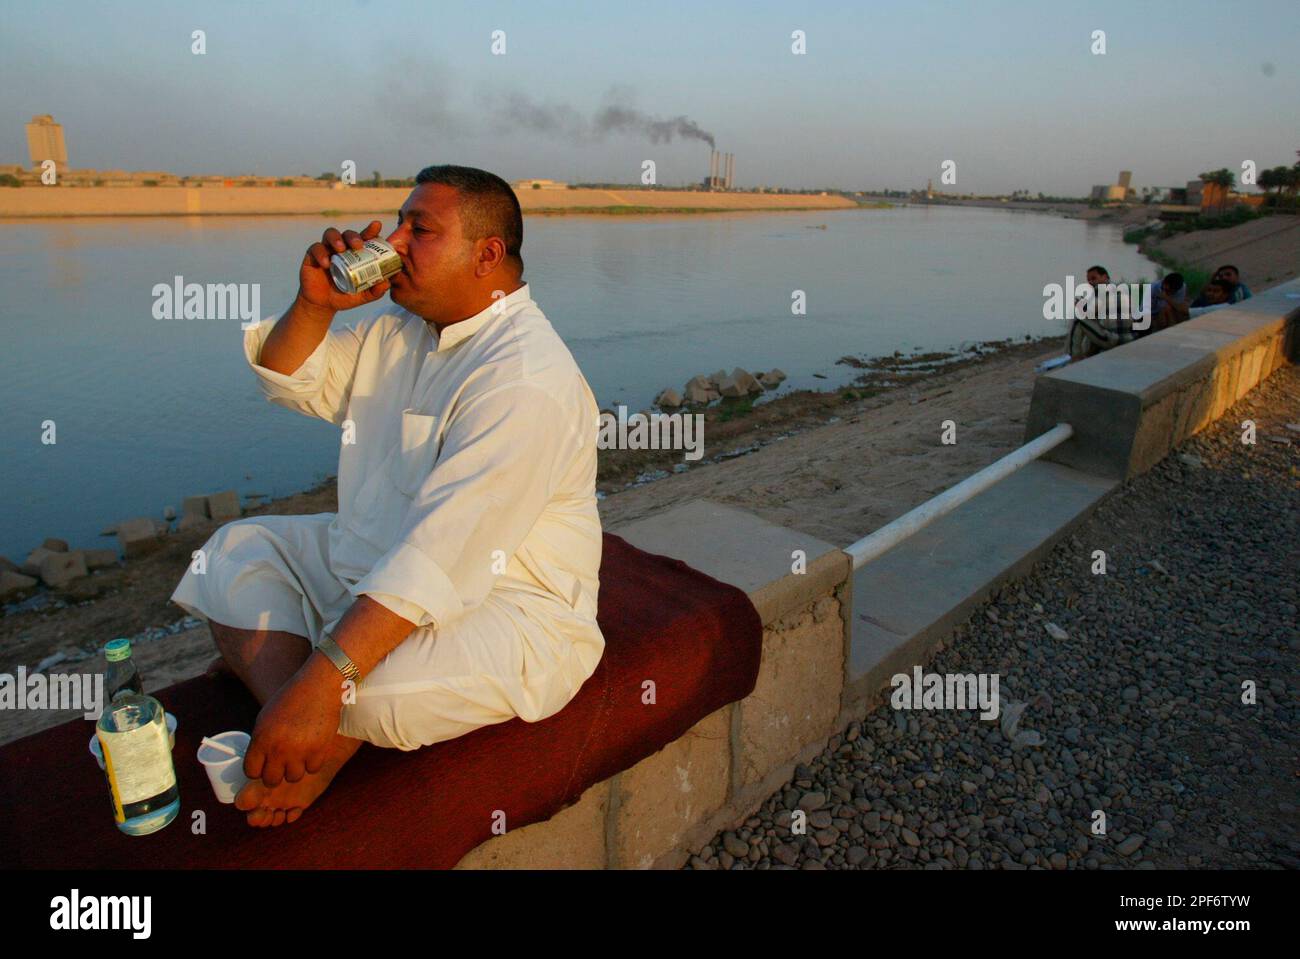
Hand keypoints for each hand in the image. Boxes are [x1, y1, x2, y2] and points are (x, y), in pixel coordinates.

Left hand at [243, 656, 343, 786]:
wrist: (319, 686)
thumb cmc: (292, 698)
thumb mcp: (266, 717)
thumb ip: (261, 741)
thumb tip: (258, 762)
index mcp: (262, 738)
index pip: (251, 772)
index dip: (257, 769)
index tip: (264, 764)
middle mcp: (278, 748)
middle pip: (270, 780)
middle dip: (275, 774)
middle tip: (282, 763)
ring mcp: (299, 752)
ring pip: (293, 777)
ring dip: (296, 768)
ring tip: (299, 754)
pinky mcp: (319, 751)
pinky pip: (313, 769)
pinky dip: (313, 761)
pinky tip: (313, 748)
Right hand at [296, 220, 391, 314]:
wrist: (324, 305)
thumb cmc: (346, 296)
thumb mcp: (363, 295)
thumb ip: (376, 290)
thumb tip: (387, 283)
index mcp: (356, 254)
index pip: (364, 238)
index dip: (370, 230)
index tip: (377, 225)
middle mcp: (342, 249)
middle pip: (348, 234)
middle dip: (353, 236)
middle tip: (358, 245)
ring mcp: (327, 250)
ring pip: (330, 234)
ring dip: (336, 239)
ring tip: (341, 249)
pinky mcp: (312, 256)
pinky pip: (316, 248)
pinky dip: (321, 254)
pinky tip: (326, 264)